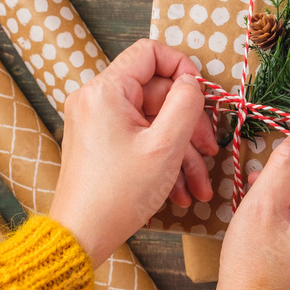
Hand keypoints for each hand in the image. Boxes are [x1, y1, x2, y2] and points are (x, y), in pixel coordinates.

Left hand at [50, 39, 217, 264]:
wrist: (80, 236)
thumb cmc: (119, 193)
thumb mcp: (165, 146)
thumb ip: (185, 104)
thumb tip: (191, 83)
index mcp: (107, 90)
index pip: (150, 52)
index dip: (182, 68)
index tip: (202, 95)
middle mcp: (96, 99)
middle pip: (157, 93)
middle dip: (189, 125)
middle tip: (209, 152)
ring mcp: (96, 122)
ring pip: (152, 121)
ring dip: (181, 150)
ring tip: (198, 186)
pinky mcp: (99, 142)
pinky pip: (139, 138)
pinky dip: (162, 158)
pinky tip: (181, 191)